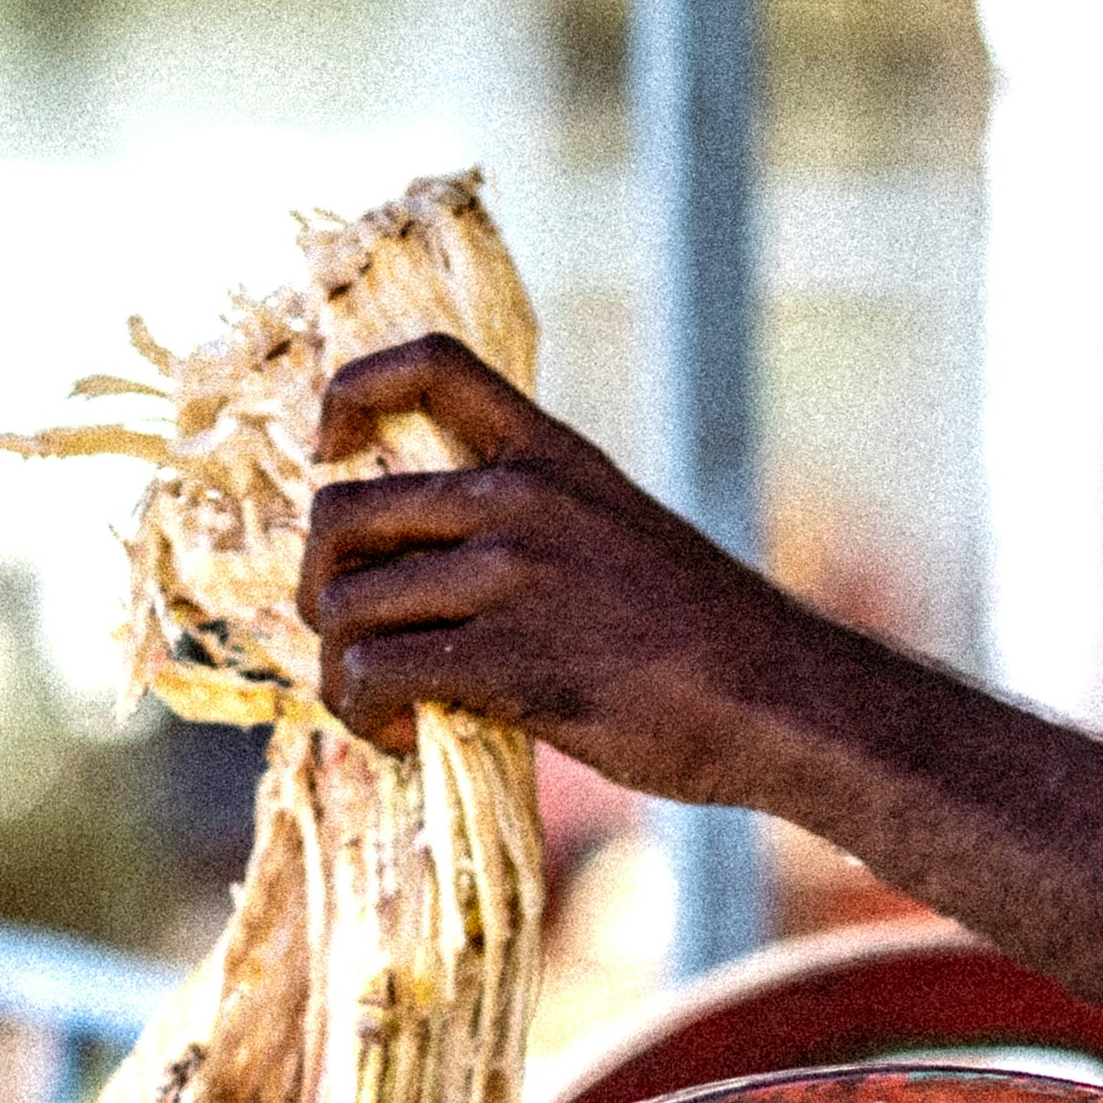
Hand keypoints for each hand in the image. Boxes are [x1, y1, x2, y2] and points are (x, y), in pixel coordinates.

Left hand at [299, 335, 824, 806]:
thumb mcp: (625, 536)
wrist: (783, 700)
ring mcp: (511, 577)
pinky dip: (362, 713)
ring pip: (347, 605)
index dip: (350, 398)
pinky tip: (401, 736)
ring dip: (338, 671)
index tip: (335, 455)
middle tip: (348, 639)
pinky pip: (375, 673)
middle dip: (319, 586)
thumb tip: (443, 583)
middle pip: (342, 512)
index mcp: (553, 456)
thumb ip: (539, 533)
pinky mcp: (508, 659)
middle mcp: (519, 500)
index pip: (429, 367)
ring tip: (377, 709)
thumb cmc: (712, 641)